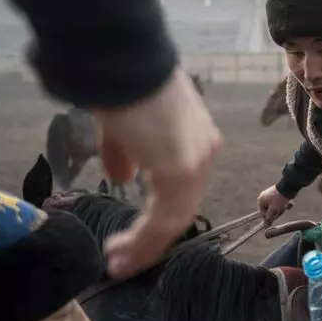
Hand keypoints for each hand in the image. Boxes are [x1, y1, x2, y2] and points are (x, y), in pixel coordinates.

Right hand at [93, 67, 221, 278]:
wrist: (122, 57)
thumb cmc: (118, 85)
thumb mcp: (122, 125)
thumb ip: (126, 155)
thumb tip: (123, 179)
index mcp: (196, 142)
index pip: (182, 192)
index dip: (157, 220)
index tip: (131, 240)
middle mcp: (203, 153)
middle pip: (182, 210)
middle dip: (151, 241)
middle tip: (123, 260)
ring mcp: (196, 162)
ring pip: (174, 219)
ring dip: (144, 246)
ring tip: (118, 263)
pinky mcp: (180, 169)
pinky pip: (164, 218)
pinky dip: (143, 240)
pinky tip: (121, 251)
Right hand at [258, 185, 291, 224]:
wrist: (288, 187)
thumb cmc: (279, 199)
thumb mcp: (273, 210)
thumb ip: (269, 218)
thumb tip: (265, 227)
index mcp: (261, 200)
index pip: (263, 213)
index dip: (269, 217)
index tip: (275, 216)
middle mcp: (265, 198)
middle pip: (270, 211)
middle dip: (277, 212)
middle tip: (281, 209)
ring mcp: (272, 196)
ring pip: (276, 208)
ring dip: (282, 208)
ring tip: (285, 204)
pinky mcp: (278, 195)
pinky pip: (281, 203)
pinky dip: (285, 204)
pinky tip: (289, 203)